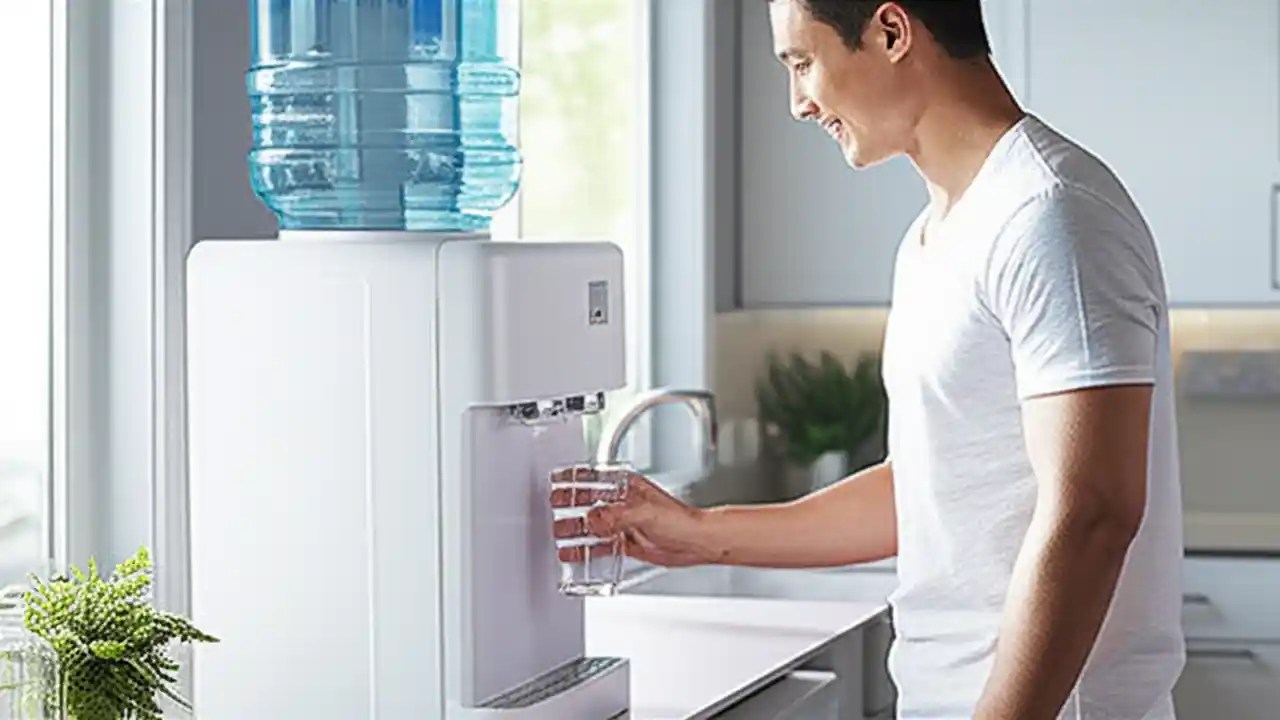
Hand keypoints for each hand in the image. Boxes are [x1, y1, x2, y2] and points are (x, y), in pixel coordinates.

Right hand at [551, 470, 713, 567]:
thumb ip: (616, 516)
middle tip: (552, 508)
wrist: (696, 543)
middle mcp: (622, 503)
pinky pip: (601, 544)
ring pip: (592, 524)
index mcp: (626, 487)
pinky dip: (586, 548)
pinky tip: (575, 553)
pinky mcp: (627, 541)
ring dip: (574, 528)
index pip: (593, 478)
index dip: (573, 479)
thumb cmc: (680, 521)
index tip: (555, 482)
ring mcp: (624, 522)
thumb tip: (592, 519)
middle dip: (568, 504)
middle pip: (588, 501)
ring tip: (558, 533)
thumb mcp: (644, 514)